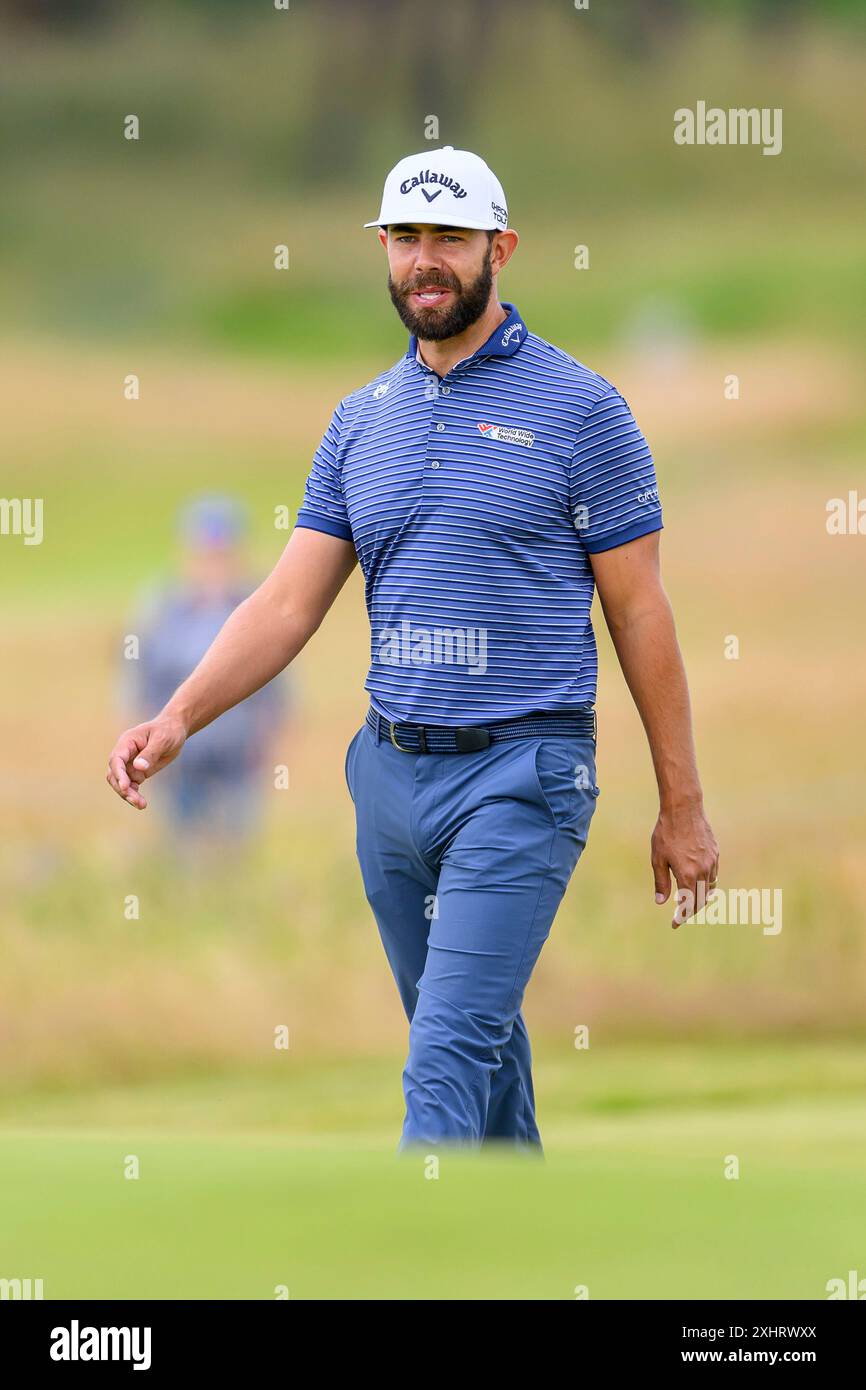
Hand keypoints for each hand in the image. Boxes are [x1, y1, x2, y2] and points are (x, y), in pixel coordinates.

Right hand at [105, 715, 186, 809]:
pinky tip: (142, 803)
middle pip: (115, 774)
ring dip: (127, 795)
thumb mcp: (162, 739)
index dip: (119, 774)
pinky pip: (130, 786)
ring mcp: (129, 764)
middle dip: (122, 788)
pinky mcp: (137, 772)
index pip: (116, 759)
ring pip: (121, 783)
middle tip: (137, 801)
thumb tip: (138, 767)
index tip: (125, 787)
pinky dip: (133, 795)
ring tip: (141, 805)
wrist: (175, 730)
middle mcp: (124, 754)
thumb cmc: (168, 731)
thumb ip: (150, 753)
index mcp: (127, 742)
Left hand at [651, 802, 718, 928]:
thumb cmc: (666, 833)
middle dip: (691, 910)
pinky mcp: (715, 853)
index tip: (675, 924)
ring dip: (700, 897)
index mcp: (687, 875)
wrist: (684, 810)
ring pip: (709, 888)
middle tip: (681, 914)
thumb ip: (661, 882)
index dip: (681, 917)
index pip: (687, 904)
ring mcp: (711, 862)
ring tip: (689, 899)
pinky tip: (698, 881)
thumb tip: (661, 902)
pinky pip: (713, 875)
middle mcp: (702, 871)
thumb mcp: (658, 858)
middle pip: (701, 900)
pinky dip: (706, 883)